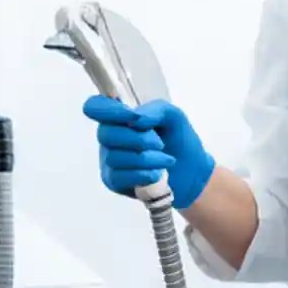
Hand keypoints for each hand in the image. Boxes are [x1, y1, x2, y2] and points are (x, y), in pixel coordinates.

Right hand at [83, 96, 215, 209]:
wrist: (192, 172)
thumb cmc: (178, 140)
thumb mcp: (174, 117)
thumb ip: (155, 110)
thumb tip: (135, 120)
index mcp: (120, 116)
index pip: (95, 106)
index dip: (108, 110)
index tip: (134, 117)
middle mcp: (110, 137)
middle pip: (105, 133)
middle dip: (138, 139)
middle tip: (161, 144)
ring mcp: (109, 159)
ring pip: (115, 157)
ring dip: (147, 159)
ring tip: (167, 160)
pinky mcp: (113, 181)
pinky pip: (119, 176)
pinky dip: (143, 174)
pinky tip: (158, 174)